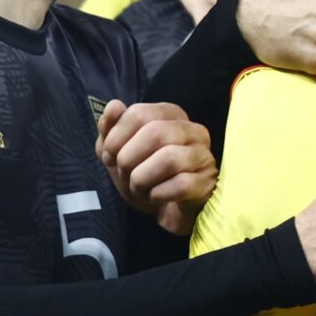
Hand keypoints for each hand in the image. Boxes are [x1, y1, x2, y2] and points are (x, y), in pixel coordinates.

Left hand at [96, 100, 214, 234]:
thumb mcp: (119, 151)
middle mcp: (192, 130)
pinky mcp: (207, 182)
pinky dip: (158, 194)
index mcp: (171, 115)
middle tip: (124, 174)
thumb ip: (110, 128)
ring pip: (169, 158)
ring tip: (138, 188)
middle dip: (128, 158)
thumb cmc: (145, 174)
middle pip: (154, 133)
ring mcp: (203, 155)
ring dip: (142, 178)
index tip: (108, 157)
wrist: (166, 210)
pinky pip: (181, 185)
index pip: (139, 113)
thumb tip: (115, 105)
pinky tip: (154, 197)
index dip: (116, 137)